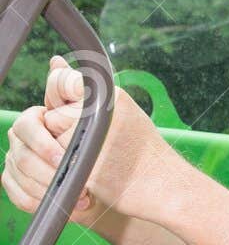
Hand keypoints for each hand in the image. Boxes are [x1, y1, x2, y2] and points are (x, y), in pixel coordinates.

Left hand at [2, 56, 180, 224]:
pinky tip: (94, 171)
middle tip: (98, 143)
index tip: (83, 117)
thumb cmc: (140, 148)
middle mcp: (96, 109)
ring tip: (97, 157)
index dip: (63, 99)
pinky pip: (55, 162)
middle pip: (52, 115)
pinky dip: (68, 170)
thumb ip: (82, 87)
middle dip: (64, 130)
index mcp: (106, 92)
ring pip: (50, 140)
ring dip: (65, 151)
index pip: (58, 80)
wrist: (163, 183)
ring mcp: (87, 135)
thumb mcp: (117, 108)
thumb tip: (54, 60)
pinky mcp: (81, 161)